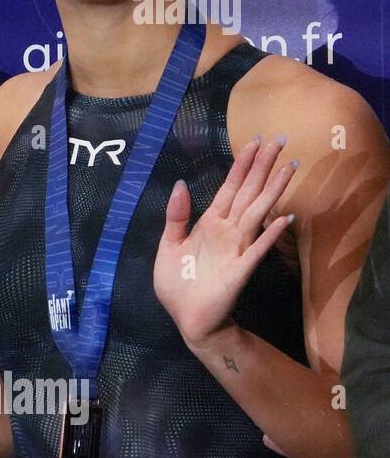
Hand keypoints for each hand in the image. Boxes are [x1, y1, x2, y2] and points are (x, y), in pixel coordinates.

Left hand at [155, 135, 296, 348]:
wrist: (186, 317)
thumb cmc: (177, 282)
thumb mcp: (168, 244)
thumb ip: (176, 215)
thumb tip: (181, 184)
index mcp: (209, 223)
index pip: (229, 187)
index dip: (242, 165)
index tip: (254, 141)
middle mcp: (227, 230)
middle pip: (248, 192)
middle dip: (263, 167)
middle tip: (280, 140)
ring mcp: (237, 248)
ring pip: (257, 212)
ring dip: (273, 191)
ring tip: (289, 168)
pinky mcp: (241, 269)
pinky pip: (257, 249)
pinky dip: (270, 234)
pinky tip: (283, 219)